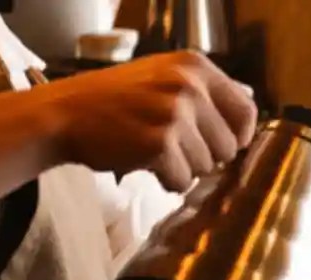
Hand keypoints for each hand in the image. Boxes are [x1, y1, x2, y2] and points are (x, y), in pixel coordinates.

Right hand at [43, 51, 257, 191]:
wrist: (63, 114)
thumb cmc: (116, 102)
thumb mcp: (163, 78)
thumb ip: (204, 96)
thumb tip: (246, 132)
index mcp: (195, 67)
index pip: (246, 111)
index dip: (239, 136)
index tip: (225, 146)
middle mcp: (190, 86)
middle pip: (229, 146)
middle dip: (205, 156)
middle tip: (172, 146)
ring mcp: (175, 114)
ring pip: (206, 167)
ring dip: (182, 168)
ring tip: (152, 149)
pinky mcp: (160, 144)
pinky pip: (184, 181)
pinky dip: (167, 181)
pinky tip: (144, 162)